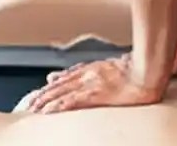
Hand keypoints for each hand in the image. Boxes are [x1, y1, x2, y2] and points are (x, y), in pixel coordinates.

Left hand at [25, 55, 162, 113]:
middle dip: (43, 95)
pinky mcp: (96, 93)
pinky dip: (60, 105)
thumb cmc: (133, 70)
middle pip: (58, 86)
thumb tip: (75, 75)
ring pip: (62, 93)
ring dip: (46, 101)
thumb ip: (89, 71)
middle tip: (30, 105)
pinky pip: (73, 100)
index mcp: (89, 69)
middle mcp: (86, 74)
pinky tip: (50, 110)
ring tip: (35, 109)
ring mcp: (90, 83)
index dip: (48, 88)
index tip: (38, 95)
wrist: (146, 71)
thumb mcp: (106, 66)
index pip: (63, 79)